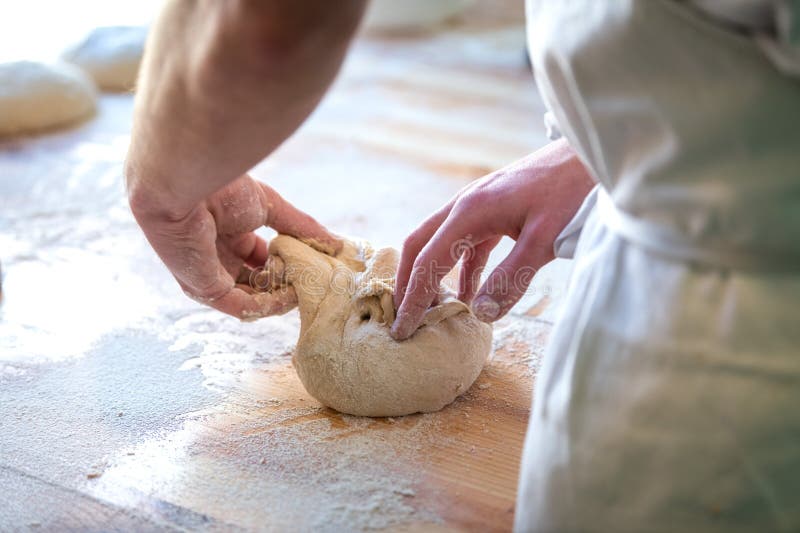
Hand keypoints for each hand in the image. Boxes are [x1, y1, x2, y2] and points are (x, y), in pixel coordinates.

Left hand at [129, 174, 340, 319]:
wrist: (185, 186)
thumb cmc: (221, 188)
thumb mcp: (271, 208)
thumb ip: (303, 228)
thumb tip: (337, 243)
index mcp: (229, 237)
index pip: (264, 260)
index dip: (289, 264)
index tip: (315, 264)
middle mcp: (219, 260)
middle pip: (260, 281)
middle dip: (288, 282)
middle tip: (315, 280)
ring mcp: (212, 277)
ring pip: (254, 297)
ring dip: (281, 295)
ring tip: (306, 287)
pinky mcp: (206, 290)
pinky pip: (242, 305)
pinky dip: (268, 304)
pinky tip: (289, 296)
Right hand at [391, 139, 593, 339]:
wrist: (595, 155)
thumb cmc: (574, 192)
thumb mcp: (545, 240)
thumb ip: (511, 278)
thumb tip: (480, 314)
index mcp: (470, 211)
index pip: (428, 260)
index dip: (414, 297)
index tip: (402, 328)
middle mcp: (466, 204)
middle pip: (419, 244)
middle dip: (407, 281)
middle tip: (401, 317)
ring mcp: (479, 203)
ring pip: (440, 242)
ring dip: (431, 274)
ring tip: (429, 310)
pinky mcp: (495, 208)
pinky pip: (466, 242)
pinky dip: (461, 268)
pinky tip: (468, 292)